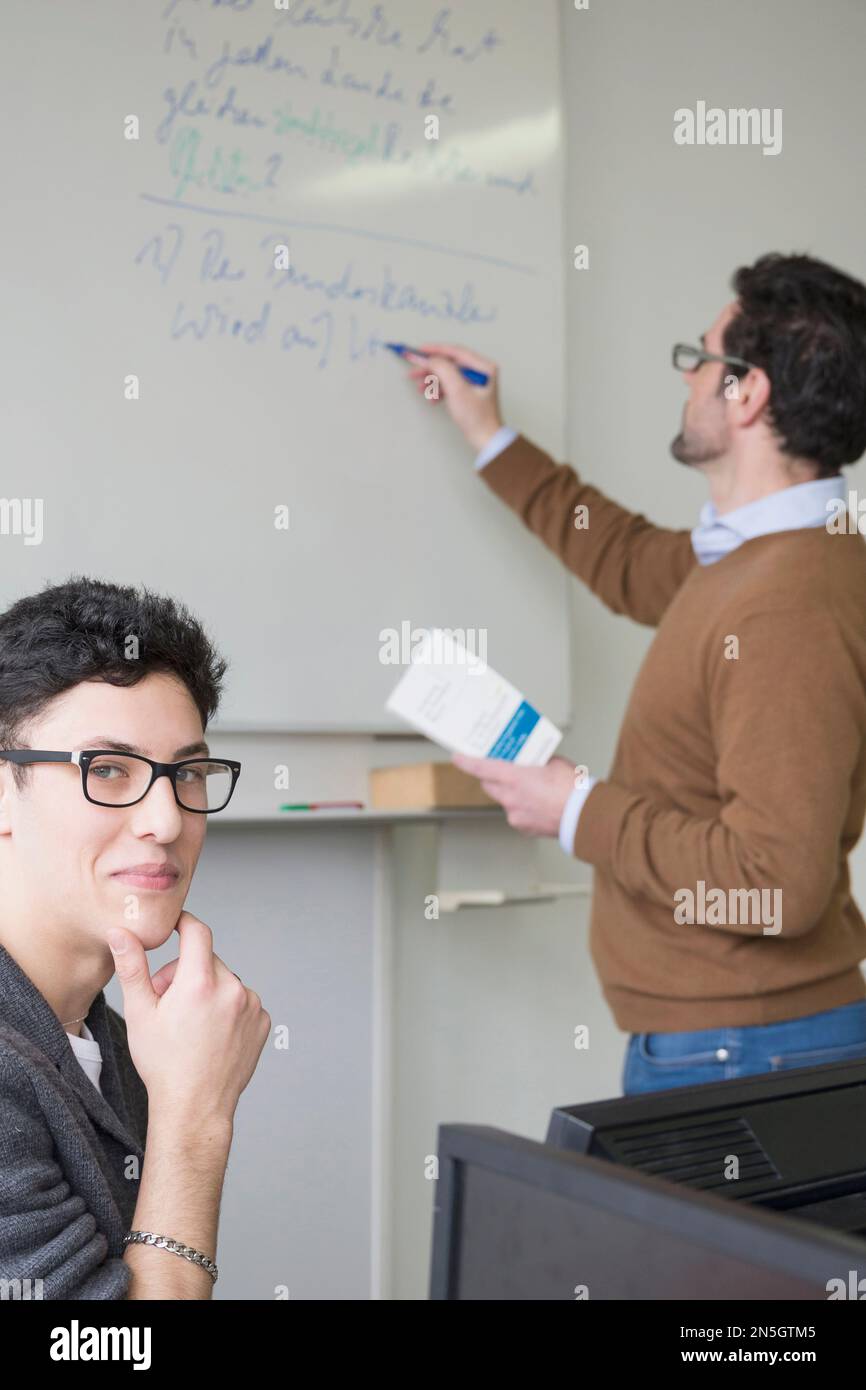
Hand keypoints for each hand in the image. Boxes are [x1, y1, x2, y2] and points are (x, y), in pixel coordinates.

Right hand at [107, 911, 270, 1124]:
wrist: (194, 1107)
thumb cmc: (163, 1064)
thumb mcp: (139, 1014)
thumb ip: (132, 967)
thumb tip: (120, 933)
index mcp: (199, 983)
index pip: (197, 932)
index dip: (184, 923)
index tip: (175, 925)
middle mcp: (231, 989)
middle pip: (207, 961)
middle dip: (186, 972)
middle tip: (167, 1002)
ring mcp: (251, 1006)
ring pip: (225, 982)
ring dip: (209, 991)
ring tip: (191, 1024)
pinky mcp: (262, 1022)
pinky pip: (242, 1002)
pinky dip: (228, 1009)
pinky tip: (212, 1033)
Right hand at [405, 341, 502, 451]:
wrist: (484, 439)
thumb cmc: (477, 418)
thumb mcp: (457, 390)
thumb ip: (444, 369)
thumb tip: (431, 359)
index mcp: (483, 366)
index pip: (455, 351)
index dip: (435, 350)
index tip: (418, 351)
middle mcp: (480, 371)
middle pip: (449, 363)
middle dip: (430, 368)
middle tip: (414, 372)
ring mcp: (474, 382)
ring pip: (447, 375)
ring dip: (432, 381)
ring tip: (420, 388)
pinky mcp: (468, 392)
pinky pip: (449, 386)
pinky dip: (439, 391)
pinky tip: (432, 399)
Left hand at [451, 753, 577, 836]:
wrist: (585, 816)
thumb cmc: (573, 790)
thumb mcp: (553, 762)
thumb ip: (536, 760)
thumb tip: (532, 761)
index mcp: (514, 778)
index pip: (481, 768)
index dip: (466, 762)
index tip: (458, 757)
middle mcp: (510, 798)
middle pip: (489, 785)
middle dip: (493, 777)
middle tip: (504, 768)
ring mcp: (516, 815)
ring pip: (504, 801)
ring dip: (511, 793)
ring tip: (531, 788)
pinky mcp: (524, 827)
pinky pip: (516, 814)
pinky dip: (522, 807)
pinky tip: (538, 803)